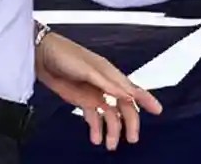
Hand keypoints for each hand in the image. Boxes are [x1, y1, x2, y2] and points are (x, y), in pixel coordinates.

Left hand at [35, 32, 163, 149]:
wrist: (43, 56)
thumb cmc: (66, 55)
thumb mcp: (89, 69)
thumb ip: (107, 82)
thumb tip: (127, 94)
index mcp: (111, 74)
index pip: (133, 89)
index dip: (146, 100)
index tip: (158, 110)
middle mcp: (106, 85)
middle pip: (124, 107)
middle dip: (129, 123)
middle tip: (131, 138)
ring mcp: (94, 93)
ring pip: (110, 115)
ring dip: (112, 130)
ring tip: (110, 145)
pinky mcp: (82, 99)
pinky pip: (94, 117)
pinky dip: (96, 128)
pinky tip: (96, 138)